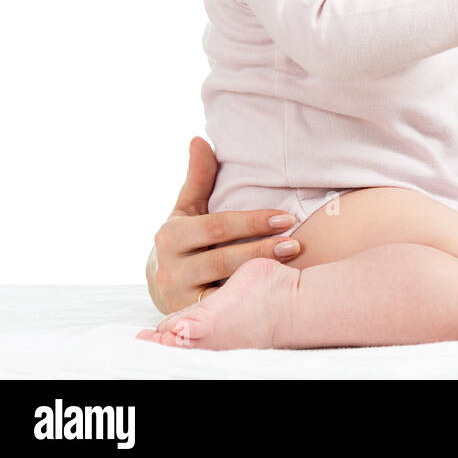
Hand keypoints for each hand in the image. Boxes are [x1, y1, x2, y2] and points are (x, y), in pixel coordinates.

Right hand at [145, 136, 304, 313]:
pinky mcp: (191, 319)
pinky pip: (224, 310)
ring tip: (293, 262)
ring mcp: (178, 297)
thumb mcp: (187, 209)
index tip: (287, 217)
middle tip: (296, 242)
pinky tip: (275, 293)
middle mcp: (169, 269)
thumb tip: (199, 139)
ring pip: (224, 286)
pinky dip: (248, 301)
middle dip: (262, 249)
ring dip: (260, 274)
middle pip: (223, 258)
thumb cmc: (185, 239)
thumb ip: (198, 177)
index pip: (217, 227)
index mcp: (170, 236)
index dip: (253, 222)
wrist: (160, 284)